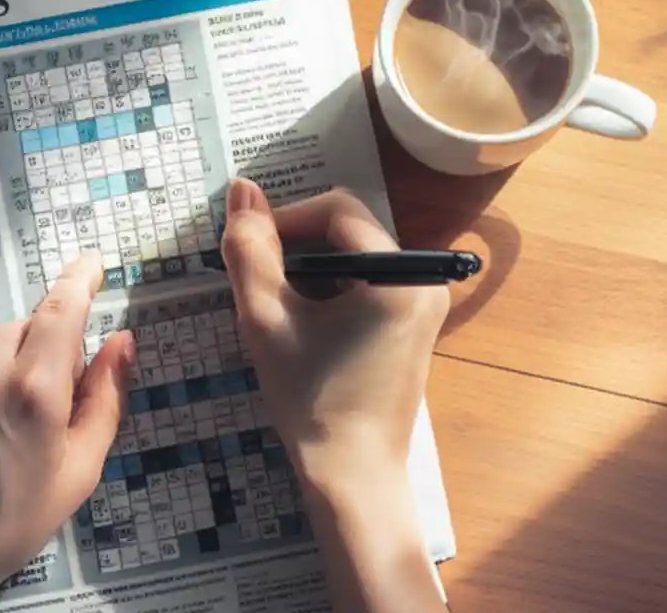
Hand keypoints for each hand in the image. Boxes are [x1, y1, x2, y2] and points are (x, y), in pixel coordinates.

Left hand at [0, 255, 133, 612]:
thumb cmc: (12, 518)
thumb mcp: (79, 468)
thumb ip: (106, 396)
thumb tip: (122, 340)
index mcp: (34, 391)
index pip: (62, 309)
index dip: (80, 280)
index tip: (91, 264)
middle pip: (26, 330)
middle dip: (40, 354)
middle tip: (36, 408)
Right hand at [220, 179, 448, 473]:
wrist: (352, 476)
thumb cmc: (311, 399)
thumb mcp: (268, 320)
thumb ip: (251, 251)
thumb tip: (242, 190)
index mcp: (399, 273)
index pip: (337, 210)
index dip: (286, 217)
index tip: (247, 245)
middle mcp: (425, 280)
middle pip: (349, 232)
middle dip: (296, 245)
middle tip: (255, 279)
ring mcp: (424, 306)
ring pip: (355, 259)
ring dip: (309, 270)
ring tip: (274, 306)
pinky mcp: (413, 329)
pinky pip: (368, 287)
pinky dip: (330, 293)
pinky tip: (302, 326)